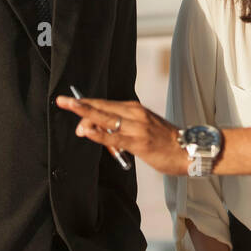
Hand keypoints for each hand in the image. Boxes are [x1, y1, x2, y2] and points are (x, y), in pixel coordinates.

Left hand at [56, 96, 186, 172]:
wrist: (189, 150)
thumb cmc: (166, 141)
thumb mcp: (144, 129)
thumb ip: (122, 131)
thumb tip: (102, 136)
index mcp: (135, 108)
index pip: (105, 104)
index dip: (87, 103)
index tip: (70, 101)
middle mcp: (135, 114)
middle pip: (102, 107)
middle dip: (80, 104)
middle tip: (61, 100)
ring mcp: (136, 127)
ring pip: (106, 119)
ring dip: (86, 114)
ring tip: (70, 109)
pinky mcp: (138, 143)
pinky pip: (114, 138)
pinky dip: (99, 134)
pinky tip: (88, 131)